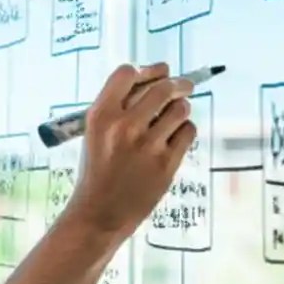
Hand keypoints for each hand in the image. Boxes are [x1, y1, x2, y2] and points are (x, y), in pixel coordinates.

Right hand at [64, 61, 195, 238]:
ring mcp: (147, 146)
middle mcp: (124, 127)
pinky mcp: (166, 164)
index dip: (147, 70)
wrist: (99, 213)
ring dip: (180, 108)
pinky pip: (188, 131)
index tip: (158, 73)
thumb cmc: (98, 169)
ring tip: (173, 118)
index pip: (128, 73)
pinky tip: (174, 139)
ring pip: (180, 108)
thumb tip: (159, 75)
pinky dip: (184, 131)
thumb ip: (119, 106)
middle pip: (162, 87)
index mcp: (101, 116)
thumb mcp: (95, 132)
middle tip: (184, 86)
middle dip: (177, 84)